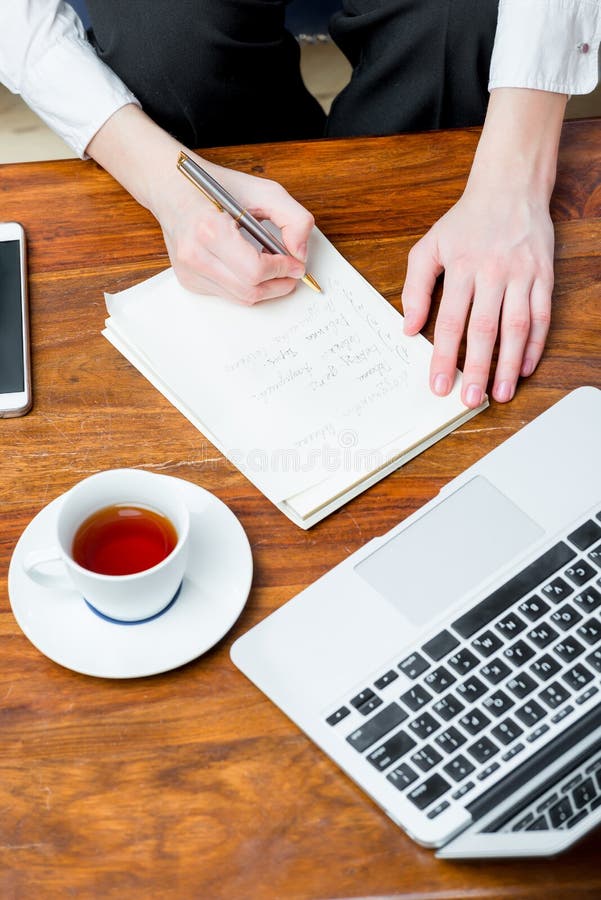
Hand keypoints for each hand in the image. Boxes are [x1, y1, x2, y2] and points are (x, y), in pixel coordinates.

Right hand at [155, 154, 314, 302]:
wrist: (173, 188)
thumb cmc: (216, 187)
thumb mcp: (263, 191)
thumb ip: (293, 218)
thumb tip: (300, 254)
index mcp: (210, 230)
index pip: (255, 270)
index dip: (282, 270)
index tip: (295, 263)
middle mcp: (194, 255)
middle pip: (249, 291)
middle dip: (278, 283)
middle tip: (290, 271)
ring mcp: (189, 271)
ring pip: (240, 298)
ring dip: (263, 287)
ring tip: (271, 266)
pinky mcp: (188, 281)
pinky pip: (227, 295)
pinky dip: (245, 285)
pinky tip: (247, 266)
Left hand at [402, 182, 553, 406]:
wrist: (510, 186)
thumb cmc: (465, 221)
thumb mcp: (429, 246)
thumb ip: (415, 287)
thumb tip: (408, 328)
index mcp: (460, 267)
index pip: (449, 321)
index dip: (444, 357)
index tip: (439, 384)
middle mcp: (492, 272)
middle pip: (484, 329)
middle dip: (476, 369)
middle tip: (470, 400)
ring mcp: (521, 274)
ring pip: (516, 327)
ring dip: (507, 364)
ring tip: (500, 394)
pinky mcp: (543, 274)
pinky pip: (541, 315)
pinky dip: (535, 344)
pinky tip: (523, 368)